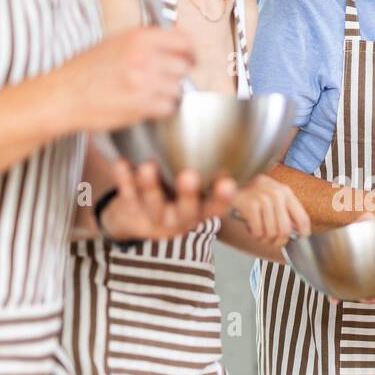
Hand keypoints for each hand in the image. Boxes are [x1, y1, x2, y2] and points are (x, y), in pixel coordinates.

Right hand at [60, 26, 193, 132]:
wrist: (64, 95)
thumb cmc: (84, 71)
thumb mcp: (114, 43)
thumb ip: (144, 43)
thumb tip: (171, 47)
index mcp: (139, 37)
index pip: (183, 40)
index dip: (188, 51)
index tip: (187, 58)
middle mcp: (145, 57)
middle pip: (184, 67)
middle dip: (177, 75)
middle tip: (166, 80)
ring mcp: (145, 82)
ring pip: (178, 89)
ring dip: (169, 94)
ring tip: (151, 94)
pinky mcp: (142, 105)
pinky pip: (169, 108)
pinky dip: (162, 109)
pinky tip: (147, 106)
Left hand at [100, 162, 236, 241]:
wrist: (136, 220)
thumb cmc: (175, 196)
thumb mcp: (198, 193)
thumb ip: (216, 174)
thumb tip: (252, 153)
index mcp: (200, 211)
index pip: (215, 207)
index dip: (222, 197)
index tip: (228, 183)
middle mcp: (179, 218)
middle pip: (185, 210)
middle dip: (187, 194)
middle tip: (189, 175)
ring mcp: (154, 216)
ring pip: (153, 204)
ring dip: (150, 186)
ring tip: (148, 166)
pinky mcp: (131, 209)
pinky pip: (127, 195)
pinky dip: (124, 179)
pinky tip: (122, 163)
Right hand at [231, 175, 310, 247]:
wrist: (230, 180)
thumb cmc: (252, 190)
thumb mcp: (273, 193)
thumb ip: (286, 209)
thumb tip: (296, 232)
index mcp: (286, 192)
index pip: (303, 219)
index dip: (303, 235)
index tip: (299, 242)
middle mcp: (277, 195)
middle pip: (285, 231)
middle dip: (278, 241)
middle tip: (271, 240)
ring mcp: (263, 200)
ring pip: (271, 234)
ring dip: (264, 238)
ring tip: (259, 231)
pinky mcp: (250, 206)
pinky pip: (258, 232)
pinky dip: (254, 234)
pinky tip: (251, 227)